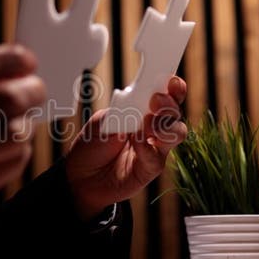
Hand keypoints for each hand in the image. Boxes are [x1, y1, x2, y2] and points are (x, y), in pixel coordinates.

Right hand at [0, 44, 44, 249]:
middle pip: (5, 99)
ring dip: (24, 125)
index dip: (12, 59)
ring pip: (15, 133)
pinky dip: (18, 152)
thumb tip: (12, 65)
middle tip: (36, 91)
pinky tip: (5, 151)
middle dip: (32, 90)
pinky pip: (13, 163)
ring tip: (15, 125)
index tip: (27, 59)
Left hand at [64, 76, 188, 219]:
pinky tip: (136, 145)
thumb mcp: (103, 120)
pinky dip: (147, 148)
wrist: (80, 176)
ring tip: (147, 125)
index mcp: (142, 109)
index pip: (166, 94)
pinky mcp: (151, 168)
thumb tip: (141, 102)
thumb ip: (124, 110)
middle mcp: (152, 127)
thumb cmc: (91, 146)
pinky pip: (158, 157)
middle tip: (155, 102)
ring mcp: (155, 147)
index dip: (173, 87)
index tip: (170, 82)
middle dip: (170, 104)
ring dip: (165, 126)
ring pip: (177, 133)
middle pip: (176, 111)